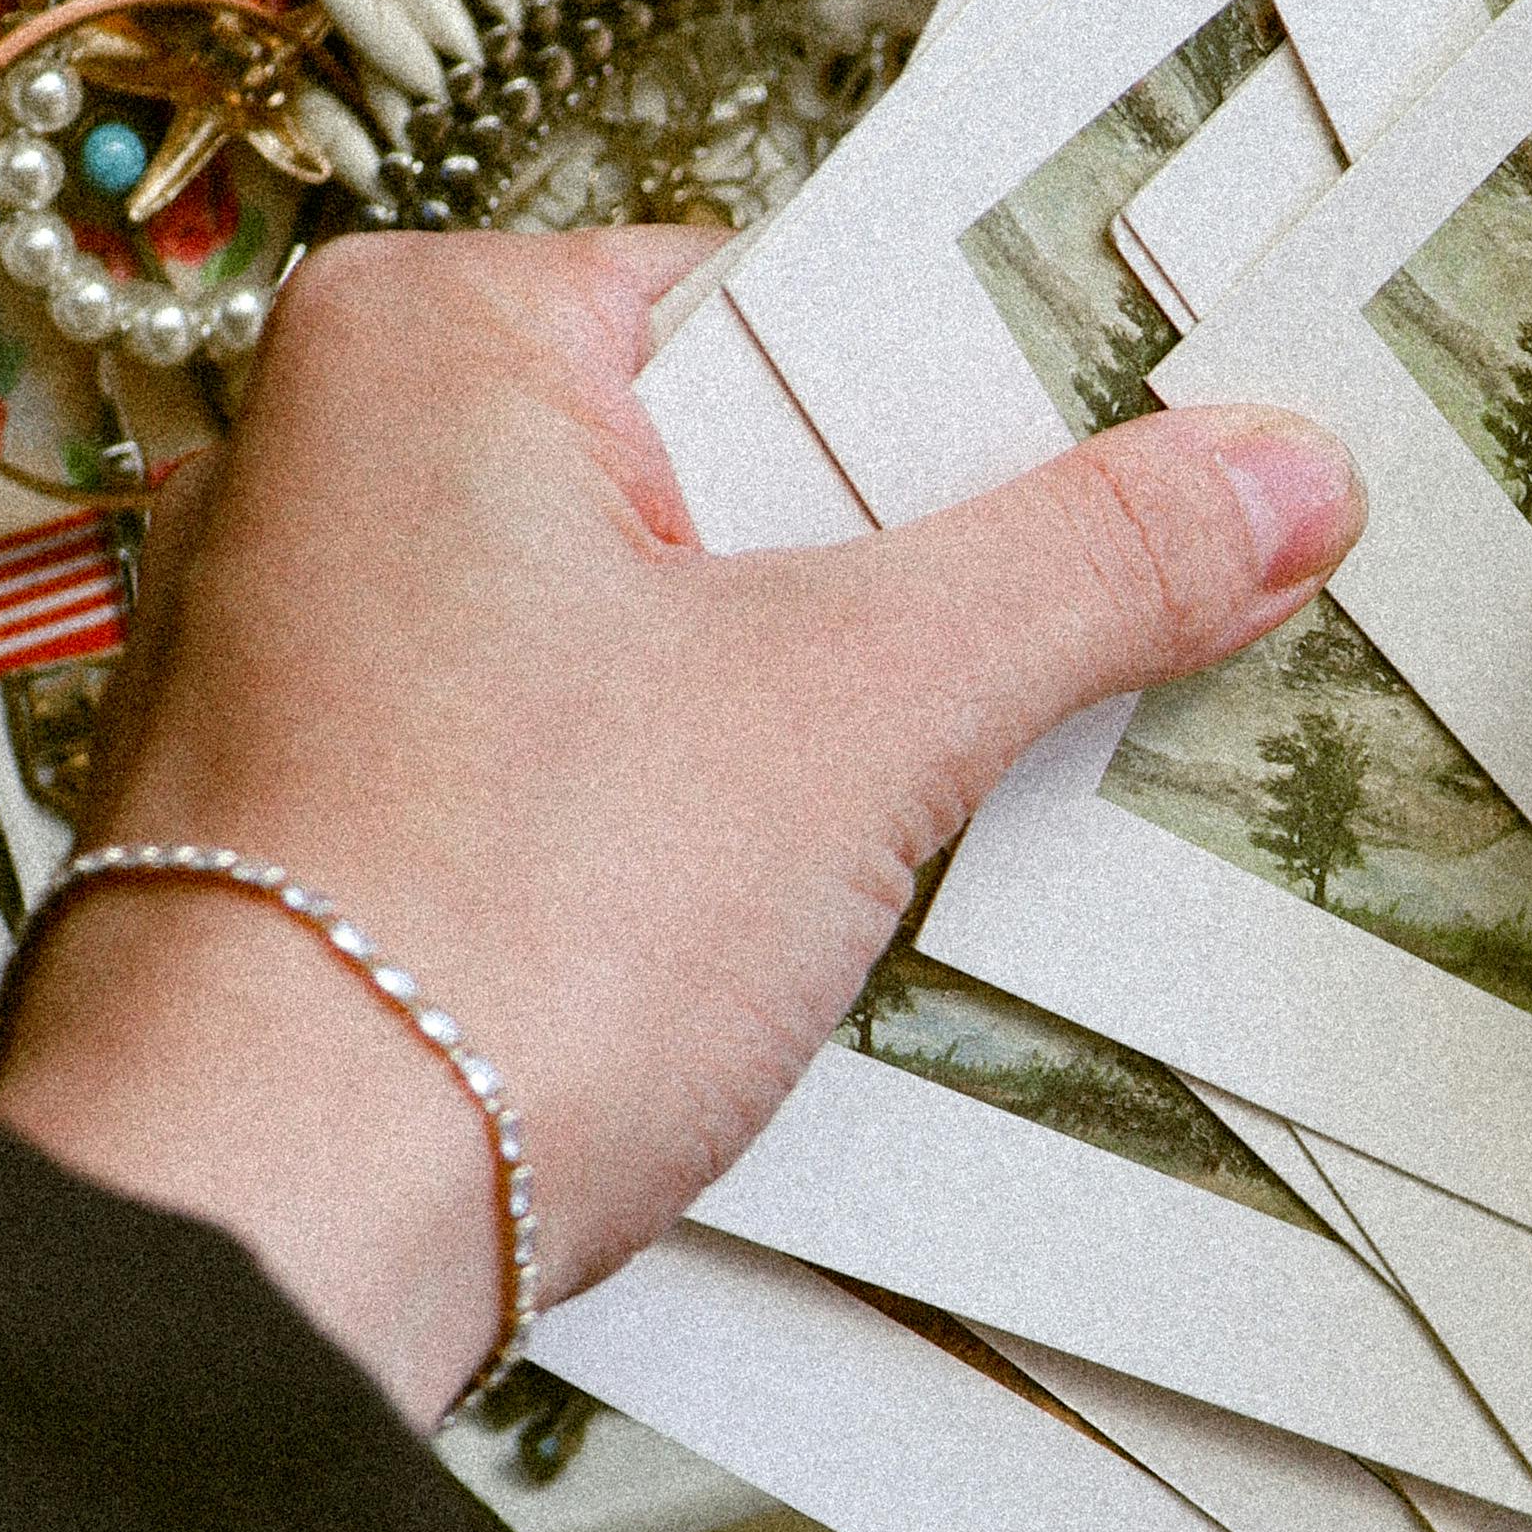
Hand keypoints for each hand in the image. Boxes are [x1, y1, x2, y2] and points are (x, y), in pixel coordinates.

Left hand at [0, 231, 1359, 1429]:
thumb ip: (1085, 570)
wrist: (264, 1234)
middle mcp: (331, 468)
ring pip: (663, 641)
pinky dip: (687, 836)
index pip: (790, 297)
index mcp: (424, 341)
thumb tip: (1266, 476)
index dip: (974, 407)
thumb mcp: (861, 716)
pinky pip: (581, 775)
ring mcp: (316, 659)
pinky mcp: (336, 829)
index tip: (1115, 486)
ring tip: (880, 824)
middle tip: (1009, 679)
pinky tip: (753, 923)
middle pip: (735, 475)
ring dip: (799, 735)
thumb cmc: (470, 938)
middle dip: (891, 593)